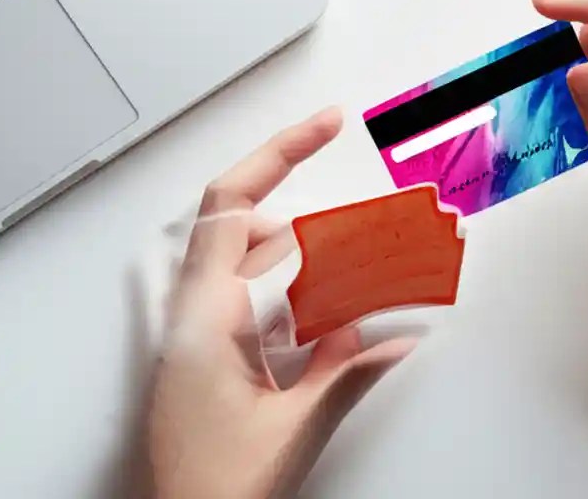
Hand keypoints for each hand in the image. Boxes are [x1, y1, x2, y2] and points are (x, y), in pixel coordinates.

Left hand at [147, 108, 415, 498]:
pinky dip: (304, 309)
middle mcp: (194, 320)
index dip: (280, 152)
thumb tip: (392, 333)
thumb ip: (346, 372)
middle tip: (384, 234)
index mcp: (203, 319)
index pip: (234, 205)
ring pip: (265, 275)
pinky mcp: (211, 363)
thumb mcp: (292, 428)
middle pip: (261, 239)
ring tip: (371, 277)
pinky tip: (337, 326)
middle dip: (326, 232)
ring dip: (317, 272)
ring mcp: (201, 341)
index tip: (324, 125)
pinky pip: (262, 312)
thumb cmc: (209, 491)